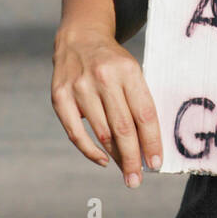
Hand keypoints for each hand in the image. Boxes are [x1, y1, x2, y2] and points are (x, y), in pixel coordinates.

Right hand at [51, 28, 162, 188]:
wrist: (80, 37)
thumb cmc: (113, 63)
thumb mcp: (132, 71)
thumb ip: (139, 101)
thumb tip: (148, 145)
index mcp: (128, 70)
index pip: (143, 113)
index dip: (151, 141)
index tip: (156, 163)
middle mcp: (103, 78)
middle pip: (123, 128)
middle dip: (133, 158)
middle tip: (137, 180)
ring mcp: (79, 87)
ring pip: (102, 133)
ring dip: (116, 157)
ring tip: (126, 172)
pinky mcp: (60, 96)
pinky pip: (76, 133)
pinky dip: (90, 151)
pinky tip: (103, 160)